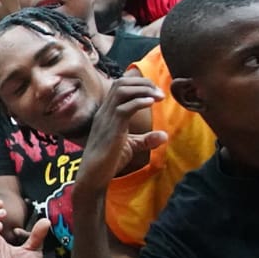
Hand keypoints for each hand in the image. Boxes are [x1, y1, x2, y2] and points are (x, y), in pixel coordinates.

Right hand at [75, 75, 166, 194]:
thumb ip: (146, 139)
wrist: (94, 174)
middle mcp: (105, 111)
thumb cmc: (108, 161)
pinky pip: (125, 107)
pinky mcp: (112, 127)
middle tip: (160, 93)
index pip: (120, 85)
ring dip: (143, 89)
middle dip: (143, 83)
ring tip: (159, 97)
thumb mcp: (131, 146)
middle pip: (121, 83)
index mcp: (107, 112)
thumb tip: (164, 135)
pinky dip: (139, 101)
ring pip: (122, 90)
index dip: (140, 84)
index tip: (156, 93)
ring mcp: (107, 118)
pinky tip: (152, 104)